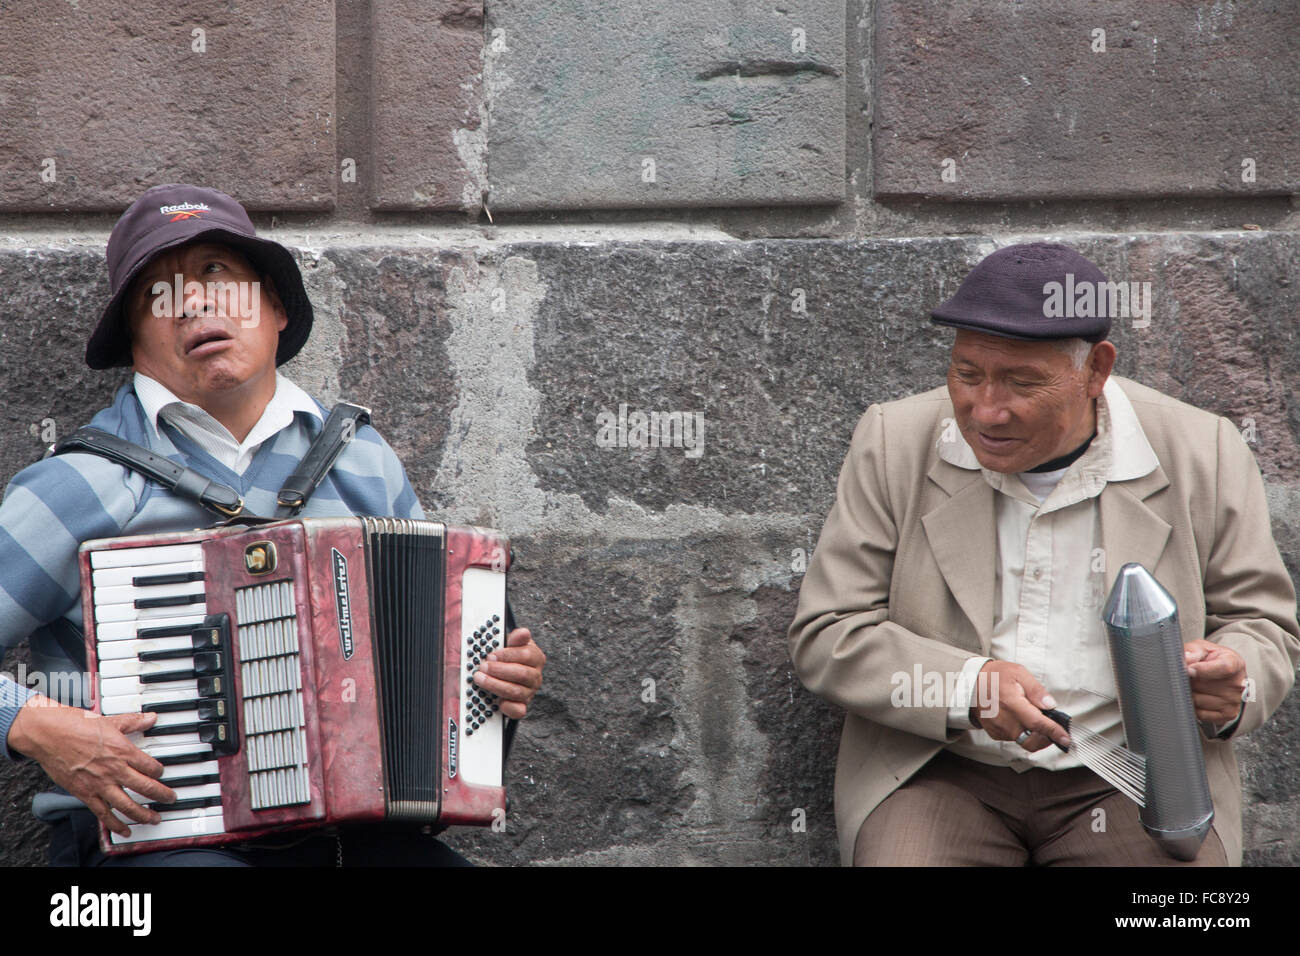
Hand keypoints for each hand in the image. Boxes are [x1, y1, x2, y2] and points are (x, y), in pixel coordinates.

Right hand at [7, 695, 176, 837]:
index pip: (151, 766)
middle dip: (161, 795)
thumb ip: (133, 722)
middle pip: (145, 787)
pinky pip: (103, 814)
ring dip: (144, 814)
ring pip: (127, 805)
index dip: (160, 771)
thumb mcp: (110, 721)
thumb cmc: (75, 725)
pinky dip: (115, 824)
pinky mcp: (85, 794)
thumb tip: (151, 718)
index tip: (162, 774)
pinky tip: (124, 830)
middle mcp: (114, 770)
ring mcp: (100, 784)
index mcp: (123, 751)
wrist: (49, 735)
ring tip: (154, 819)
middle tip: (170, 799)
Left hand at [473, 627, 545, 719]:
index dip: (508, 655)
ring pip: (517, 691)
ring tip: (481, 679)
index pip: (526, 655)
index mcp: (535, 657)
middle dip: (500, 670)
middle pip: (522, 674)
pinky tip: (498, 701)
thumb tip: (523, 633)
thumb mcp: (510, 643)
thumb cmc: (507, 656)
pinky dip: (508, 707)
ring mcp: (529, 692)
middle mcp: (535, 676)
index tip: (491, 655)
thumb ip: (515, 638)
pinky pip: (519, 710)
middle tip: (483, 667)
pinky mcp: (522, 706)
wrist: (503, 671)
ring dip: (496, 685)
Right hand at [968, 660, 1070, 751]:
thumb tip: (1050, 705)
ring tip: (1035, 720)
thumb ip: (1036, 689)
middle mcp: (1003, 720)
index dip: (1054, 732)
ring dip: (1034, 735)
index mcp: (1011, 703)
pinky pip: (1014, 739)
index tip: (1065, 739)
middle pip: (1031, 740)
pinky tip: (1021, 720)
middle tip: (1052, 728)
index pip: (1037, 723)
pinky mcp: (995, 733)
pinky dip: (1022, 733)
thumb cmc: (995, 676)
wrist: (971, 683)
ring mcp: (998, 728)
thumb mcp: (1018, 673)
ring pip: (1024, 741)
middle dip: (1046, 738)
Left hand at [1184, 639, 1246, 724]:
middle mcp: (1238, 684)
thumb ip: (1193, 651)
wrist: (1222, 674)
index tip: (1189, 669)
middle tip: (1190, 675)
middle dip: (1189, 680)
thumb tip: (1186, 659)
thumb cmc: (1210, 659)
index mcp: (1235, 662)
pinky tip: (1198, 696)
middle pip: (1202, 685)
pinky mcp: (1228, 715)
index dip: (1203, 669)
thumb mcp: (1201, 648)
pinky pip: (1200, 714)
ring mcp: (1234, 701)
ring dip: (1189, 693)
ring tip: (1194, 685)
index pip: (1223, 668)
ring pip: (1197, 700)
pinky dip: (1194, 706)